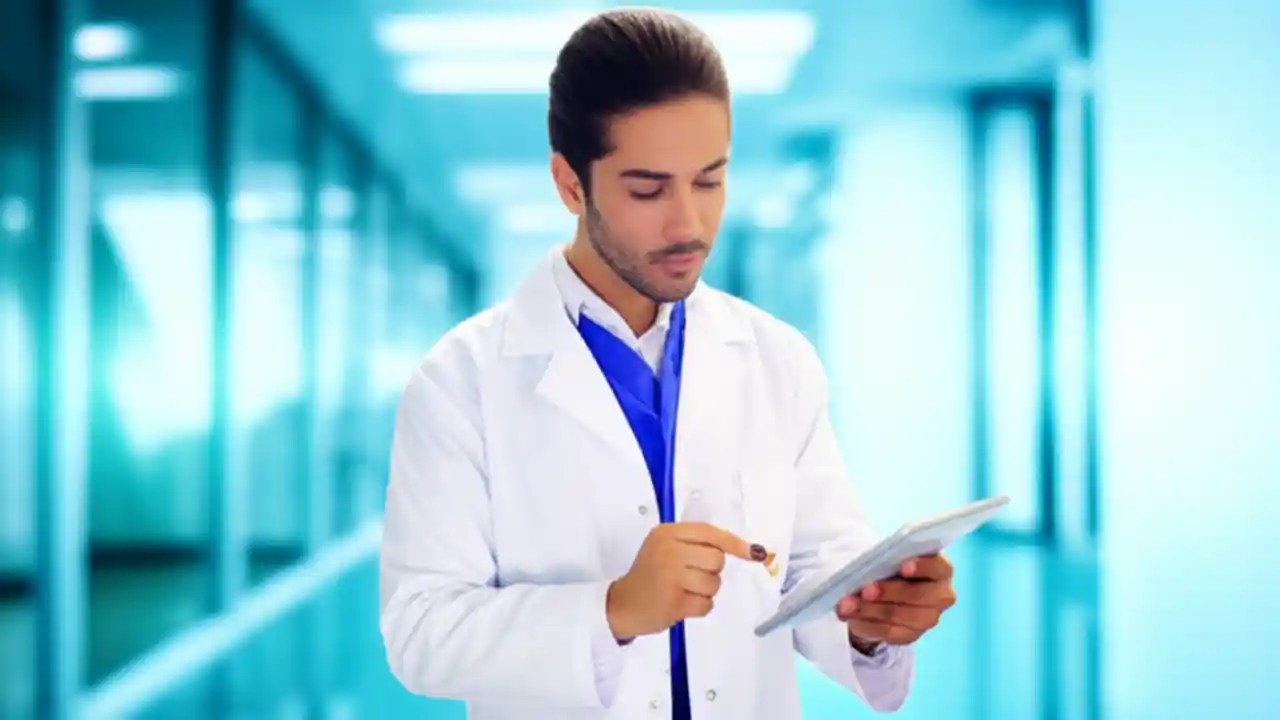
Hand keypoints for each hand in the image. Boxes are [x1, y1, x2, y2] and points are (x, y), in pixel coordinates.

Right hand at [606, 522, 767, 640]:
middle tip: (691, 577)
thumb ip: (695, 544)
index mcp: (667, 533)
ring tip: (684, 590)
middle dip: (711, 572)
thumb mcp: (665, 548)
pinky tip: (681, 603)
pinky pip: (706, 604)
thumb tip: (745, 549)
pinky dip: (699, 607)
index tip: (754, 553)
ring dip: (705, 591)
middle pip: (716, 559)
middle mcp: (669, 550)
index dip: (734, 543)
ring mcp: (670, 576)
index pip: (710, 533)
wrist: (621, 604)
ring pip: (714, 584)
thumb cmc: (649, 575)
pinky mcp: (674, 601)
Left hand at [836, 554, 955, 650]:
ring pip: (900, 617)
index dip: (922, 567)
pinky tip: (850, 617)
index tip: (902, 566)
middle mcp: (941, 596)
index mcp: (940, 569)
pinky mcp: (910, 635)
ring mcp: (928, 619)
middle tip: (865, 590)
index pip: (938, 567)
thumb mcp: (890, 557)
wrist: (885, 592)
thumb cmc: (890, 566)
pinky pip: (888, 633)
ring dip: (870, 610)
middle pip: (918, 596)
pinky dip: (866, 624)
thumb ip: (888, 559)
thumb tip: (871, 565)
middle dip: (889, 592)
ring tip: (846, 604)